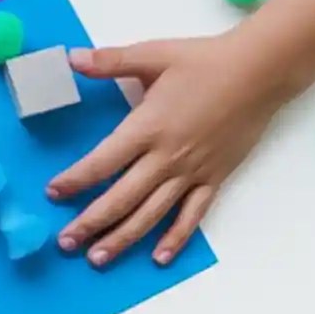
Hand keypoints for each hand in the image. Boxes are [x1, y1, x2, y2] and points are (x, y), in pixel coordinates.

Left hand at [48, 34, 292, 266]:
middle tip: (65, 243)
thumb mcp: (152, 55)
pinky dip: (175, 238)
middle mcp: (167, 157)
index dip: (75, 180)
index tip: (52, 193)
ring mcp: (192, 172)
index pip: (101, 162)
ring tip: (98, 258)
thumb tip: (71, 58)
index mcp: (147, 128)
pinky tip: (158, 258)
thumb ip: (109, 61)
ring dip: (123, 238)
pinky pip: (193, 215)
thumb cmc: (204, 61)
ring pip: (151, 214)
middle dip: (90, 223)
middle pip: (121, 198)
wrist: (261, 71)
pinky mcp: (215, 178)